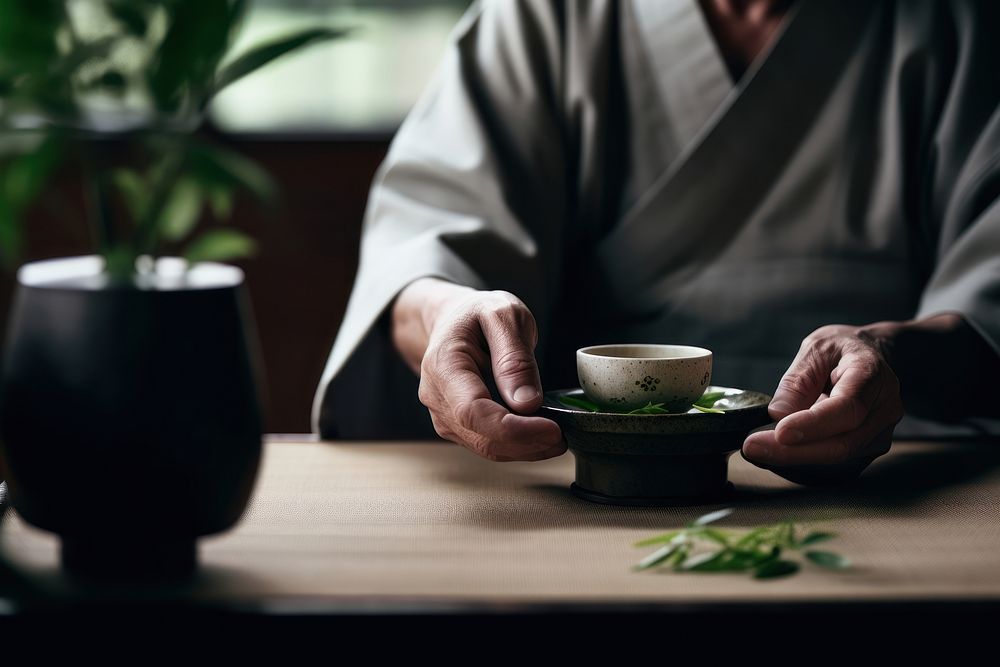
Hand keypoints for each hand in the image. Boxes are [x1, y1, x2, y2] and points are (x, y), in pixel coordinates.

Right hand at [395, 280, 563, 461]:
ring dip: (525, 449)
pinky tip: (540, 436)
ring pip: (486, 447)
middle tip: (564, 436)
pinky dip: (517, 446)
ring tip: (558, 437)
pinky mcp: (457, 426)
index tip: (552, 429)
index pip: (473, 411)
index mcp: (443, 365)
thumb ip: (515, 358)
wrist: (453, 319)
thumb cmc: (478, 314)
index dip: (513, 429)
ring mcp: (444, 414)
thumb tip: (527, 403)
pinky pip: (488, 444)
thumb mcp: (504, 316)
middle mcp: (436, 396)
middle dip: (527, 443)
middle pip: (481, 436)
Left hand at [743, 324, 904, 480]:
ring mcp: (879, 434)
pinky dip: (802, 466)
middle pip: (842, 444)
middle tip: (751, 448)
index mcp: (872, 375)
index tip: (779, 432)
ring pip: (837, 462)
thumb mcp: (814, 349)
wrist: (871, 357)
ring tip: (758, 450)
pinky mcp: (867, 450)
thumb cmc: (840, 350)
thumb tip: (778, 417)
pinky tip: (776, 456)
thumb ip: (796, 382)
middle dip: (793, 452)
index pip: (848, 409)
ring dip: (793, 462)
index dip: (814, 425)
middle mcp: (884, 409)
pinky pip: (835, 468)